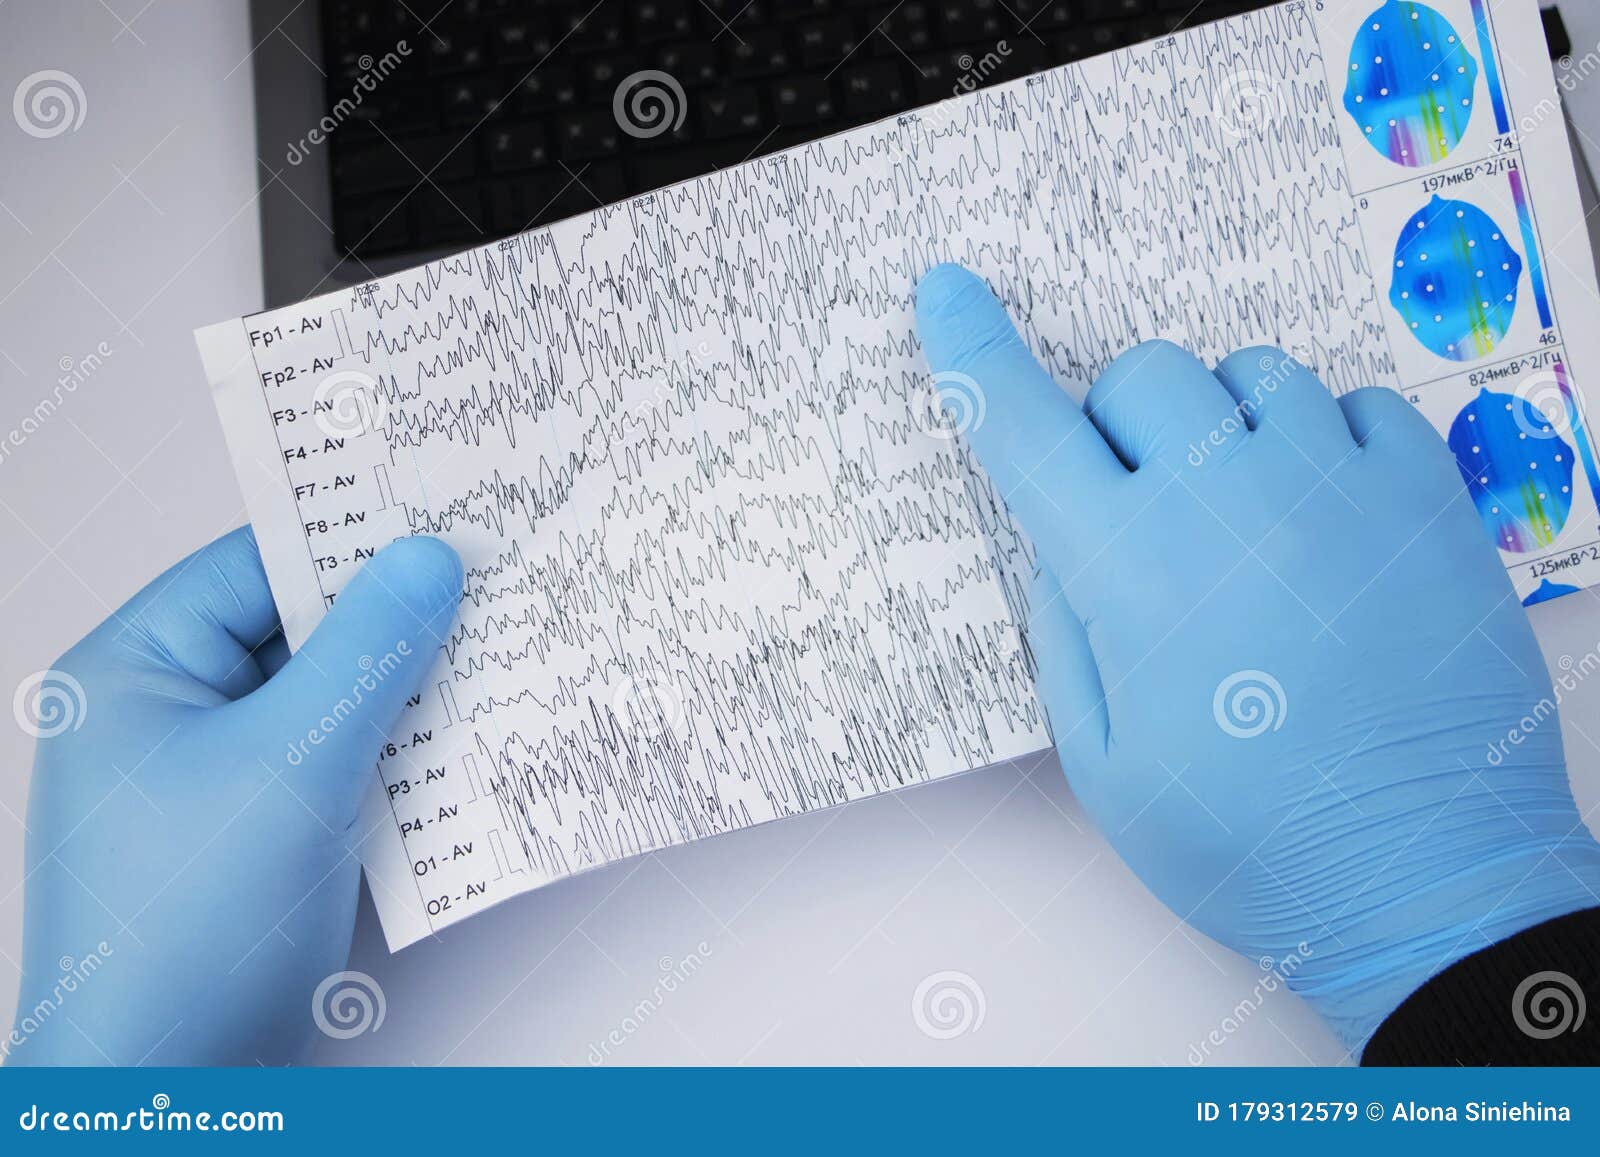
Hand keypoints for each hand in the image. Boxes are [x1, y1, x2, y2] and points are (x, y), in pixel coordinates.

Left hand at [8, 528, 461, 1064]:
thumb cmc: (193, 921)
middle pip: (300, 634)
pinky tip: (469, 744)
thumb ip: (370, 650)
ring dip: (408, 693)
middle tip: (492, 582)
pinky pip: (338, 769)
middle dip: (396, 621)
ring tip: (499, 655)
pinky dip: (398, 757)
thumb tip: (430, 559)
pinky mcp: (258, 839)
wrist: (168, 1091)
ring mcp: (214, 782)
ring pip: (330, 705)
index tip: (446, 518)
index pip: (256, 566)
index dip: (354, 540)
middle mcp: (166, 715)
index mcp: (135, 672)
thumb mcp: (293, 763)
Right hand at [915, 263, 1599, 1049]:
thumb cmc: (1250, 844)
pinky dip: (1325, 436)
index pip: (1026, 426)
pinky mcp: (1427, 498)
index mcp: (1132, 569)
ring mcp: (1338, 486)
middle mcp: (1229, 499)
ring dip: (1223, 423)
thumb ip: (1063, 636)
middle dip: (1120, 422)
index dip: (974, 352)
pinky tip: (1324, 509)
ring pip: (1252, 373)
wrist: (1432, 884)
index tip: (947, 294)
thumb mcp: (1104, 769)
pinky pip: (1359, 402)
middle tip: (1140, 501)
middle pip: (1143, 373)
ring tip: (1243, 509)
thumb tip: (1060, 543)